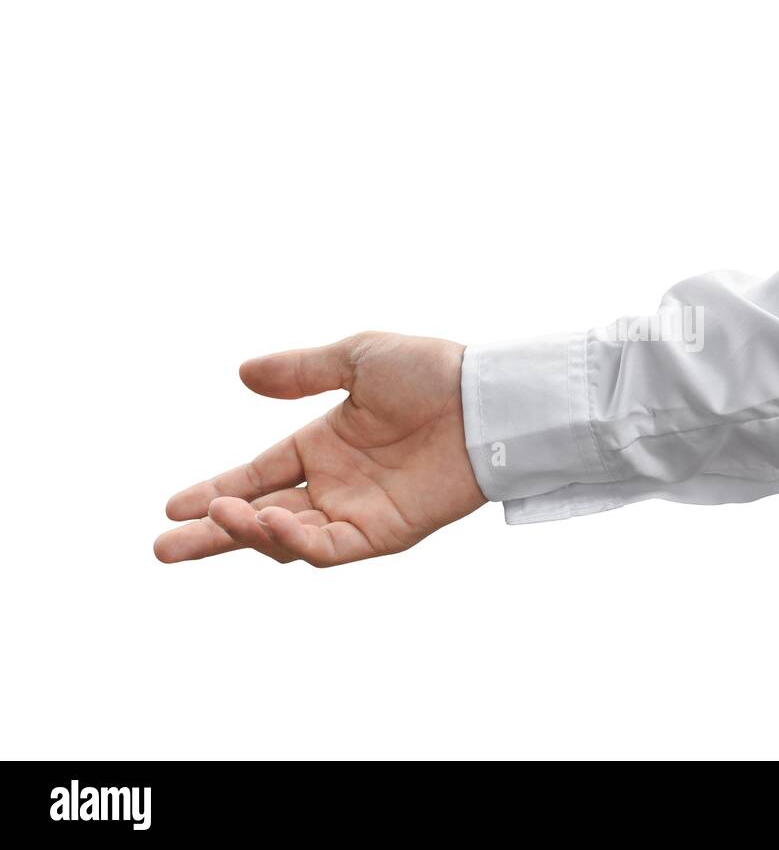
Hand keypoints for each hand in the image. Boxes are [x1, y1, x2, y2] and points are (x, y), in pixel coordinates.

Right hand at [155, 332, 486, 566]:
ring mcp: (359, 512)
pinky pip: (329, 549)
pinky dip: (295, 542)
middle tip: (162, 548)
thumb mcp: (356, 360)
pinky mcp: (385, 533)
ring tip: (220, 516)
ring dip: (248, 532)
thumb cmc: (431, 372)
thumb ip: (300, 372)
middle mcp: (335, 485)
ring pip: (287, 540)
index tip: (172, 505)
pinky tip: (270, 522)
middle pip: (260, 519)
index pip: (257, 476)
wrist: (485, 398)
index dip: (215, 490)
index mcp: (323, 445)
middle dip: (211, 535)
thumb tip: (242, 373)